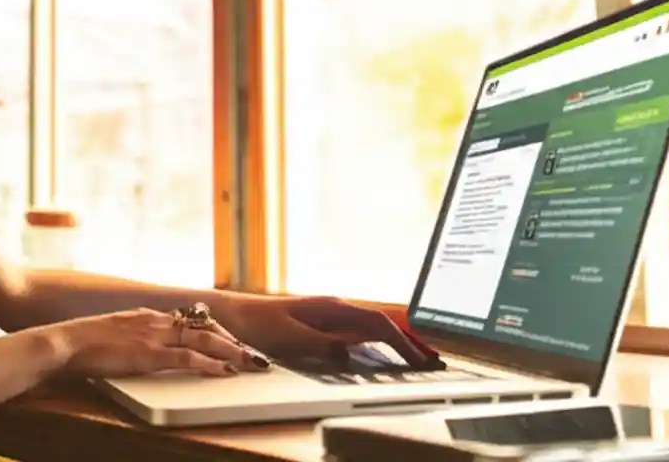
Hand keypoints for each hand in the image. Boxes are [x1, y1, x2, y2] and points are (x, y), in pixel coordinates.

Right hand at [42, 308, 267, 377]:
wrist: (65, 342)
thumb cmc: (82, 342)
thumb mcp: (114, 333)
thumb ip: (133, 336)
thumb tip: (141, 346)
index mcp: (148, 315)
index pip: (191, 319)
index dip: (216, 331)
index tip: (232, 341)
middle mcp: (156, 320)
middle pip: (205, 326)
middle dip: (233, 341)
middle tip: (253, 353)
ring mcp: (154, 335)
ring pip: (204, 339)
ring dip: (232, 351)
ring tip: (252, 362)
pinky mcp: (149, 353)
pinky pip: (187, 357)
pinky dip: (210, 363)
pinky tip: (226, 371)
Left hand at [224, 296, 429, 366]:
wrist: (235, 314)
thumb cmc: (258, 324)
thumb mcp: (288, 337)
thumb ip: (320, 344)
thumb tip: (350, 352)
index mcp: (332, 309)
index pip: (378, 324)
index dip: (401, 342)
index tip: (419, 360)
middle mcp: (337, 308)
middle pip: (383, 322)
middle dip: (409, 338)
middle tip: (434, 359)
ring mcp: (332, 314)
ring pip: (375, 324)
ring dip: (399, 338)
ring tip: (420, 355)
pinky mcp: (326, 322)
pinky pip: (362, 329)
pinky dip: (382, 338)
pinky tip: (387, 347)